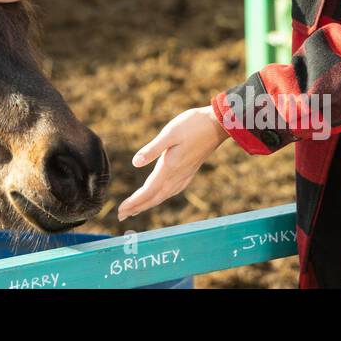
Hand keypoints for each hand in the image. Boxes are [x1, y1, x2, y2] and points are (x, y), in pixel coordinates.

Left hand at [118, 106, 228, 220]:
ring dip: (148, 203)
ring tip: (135, 208)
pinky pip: (173, 190)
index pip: (148, 191)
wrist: (219, 124)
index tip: (120, 211)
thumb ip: (152, 149)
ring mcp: (185, 174)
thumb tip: (134, 163)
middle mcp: (177, 175)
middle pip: (154, 197)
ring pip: (163, 195)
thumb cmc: (193, 124)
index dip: (134, 202)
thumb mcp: (170, 133)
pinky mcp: (189, 170)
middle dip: (137, 207)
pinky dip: (161, 196)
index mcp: (169, 167)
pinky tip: (159, 195)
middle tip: (121, 216)